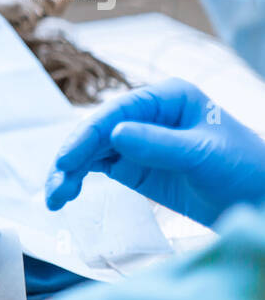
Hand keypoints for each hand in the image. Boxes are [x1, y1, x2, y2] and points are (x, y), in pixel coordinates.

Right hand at [45, 78, 264, 226]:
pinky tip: (66, 195)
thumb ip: (159, 145)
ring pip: (89, 152)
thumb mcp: (203, 155)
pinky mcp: (132, 167)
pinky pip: (96, 168)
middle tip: (56, 189)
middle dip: (71, 159)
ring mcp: (137, 142)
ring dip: (68, 173)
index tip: (68, 160)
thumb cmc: (244, 169)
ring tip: (56, 200)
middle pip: (95, 132)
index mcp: (167, 99)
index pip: (117, 111)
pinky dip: (78, 181)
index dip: (87, 134)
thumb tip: (113, 134)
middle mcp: (146, 116)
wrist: (259, 201)